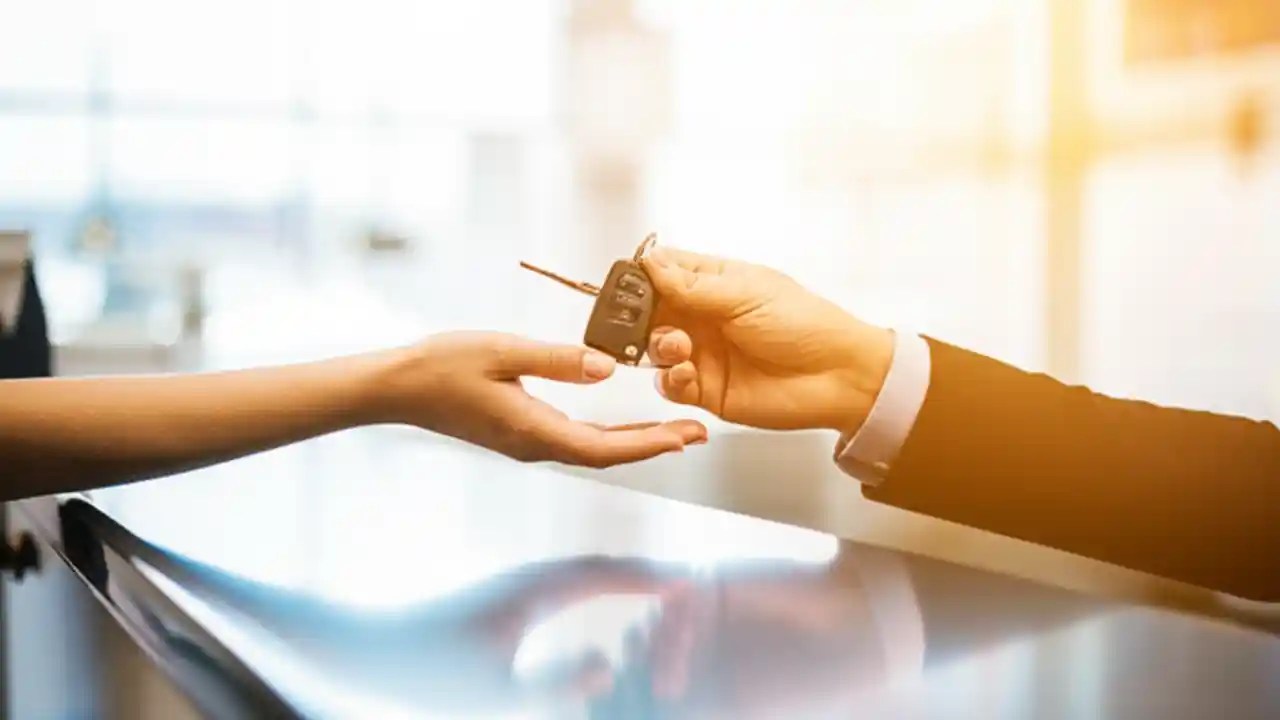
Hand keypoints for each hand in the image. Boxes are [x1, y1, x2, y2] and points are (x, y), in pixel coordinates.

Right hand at [371, 331, 706, 466]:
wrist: (398, 388)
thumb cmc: (443, 366)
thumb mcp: (503, 351)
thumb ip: (557, 361)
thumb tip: (607, 368)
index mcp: (534, 429)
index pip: (605, 447)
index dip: (650, 444)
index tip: (687, 437)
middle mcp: (535, 444)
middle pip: (607, 453)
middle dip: (655, 443)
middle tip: (698, 433)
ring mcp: (527, 442)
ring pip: (593, 448)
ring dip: (635, 439)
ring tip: (673, 429)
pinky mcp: (520, 433)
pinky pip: (576, 439)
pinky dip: (608, 433)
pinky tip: (623, 423)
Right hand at [639, 248, 893, 434]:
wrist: (837, 377)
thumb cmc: (805, 324)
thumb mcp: (745, 293)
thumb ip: (691, 285)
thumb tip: (649, 262)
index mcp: (714, 284)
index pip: (664, 271)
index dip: (642, 275)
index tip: (628, 284)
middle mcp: (704, 317)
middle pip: (651, 312)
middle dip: (639, 317)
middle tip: (640, 321)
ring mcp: (703, 353)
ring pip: (655, 348)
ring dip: (658, 346)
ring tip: (678, 346)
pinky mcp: (706, 390)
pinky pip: (670, 385)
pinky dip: (670, 379)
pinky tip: (687, 373)